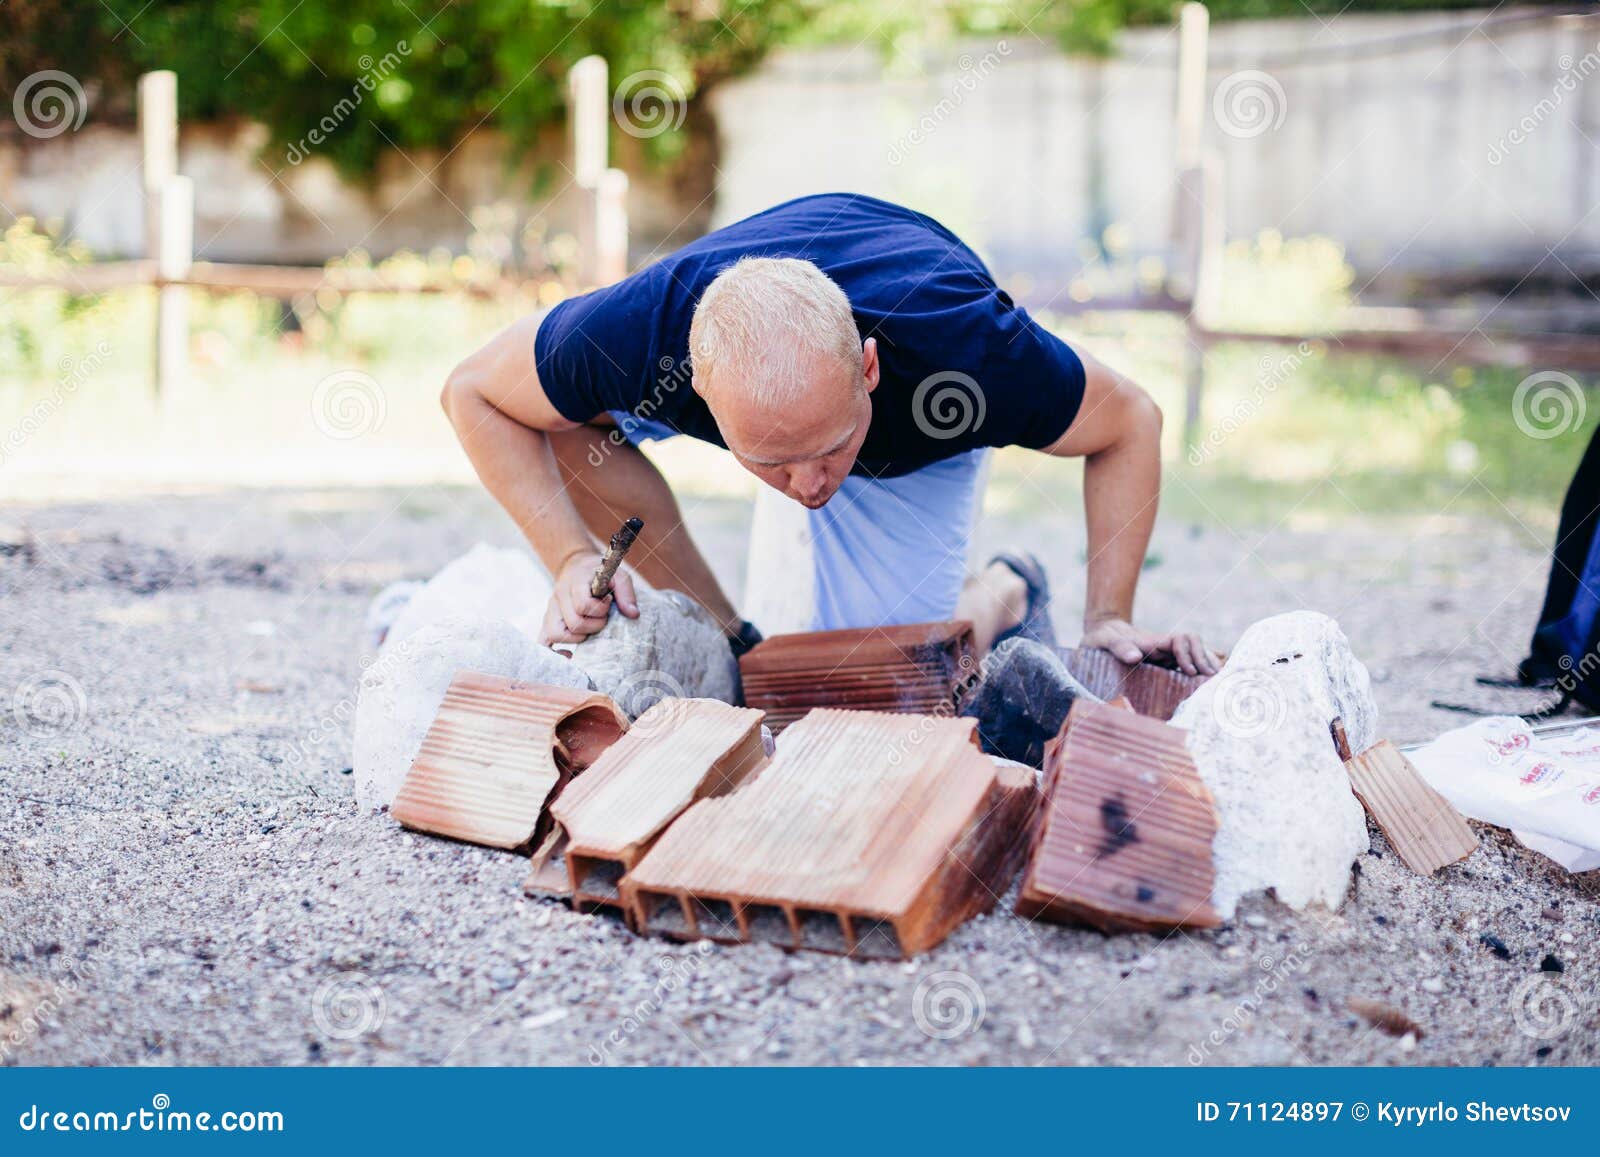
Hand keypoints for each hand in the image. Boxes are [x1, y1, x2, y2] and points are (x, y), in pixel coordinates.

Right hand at [540, 552, 638, 645]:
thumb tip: (633, 614)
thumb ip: (626, 592)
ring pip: (556, 633)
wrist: (578, 566)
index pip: (583, 605)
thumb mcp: (617, 575)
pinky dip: (554, 652)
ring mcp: (551, 610)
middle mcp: (559, 596)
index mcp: (575, 583)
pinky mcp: (547, 621)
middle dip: (595, 625)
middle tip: (603, 617)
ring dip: (578, 637)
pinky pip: (543, 642)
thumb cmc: (600, 574)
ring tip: (590, 629)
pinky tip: (569, 654)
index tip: (608, 603)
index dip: (600, 609)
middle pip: (574, 622)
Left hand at [1080, 617, 1220, 676]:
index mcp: (1155, 641)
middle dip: (1206, 660)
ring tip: (1217, 682)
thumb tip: (1135, 657)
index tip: (1189, 670)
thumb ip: (1119, 647)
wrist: (1102, 634)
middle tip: (1213, 680)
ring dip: (1208, 665)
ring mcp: (1168, 656)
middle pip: (1196, 646)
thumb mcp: (1105, 641)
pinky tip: (1215, 678)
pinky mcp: (1166, 665)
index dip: (1190, 653)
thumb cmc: (1102, 638)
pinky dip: (1204, 668)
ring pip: (1196, 655)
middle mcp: (1166, 647)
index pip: (1182, 640)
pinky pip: (1190, 665)